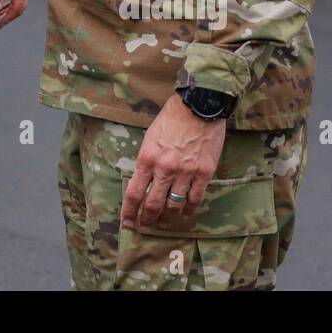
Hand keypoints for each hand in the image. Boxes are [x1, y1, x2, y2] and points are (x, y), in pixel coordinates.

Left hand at [120, 93, 225, 232]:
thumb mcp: (150, 137)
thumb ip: (147, 161)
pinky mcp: (204, 173)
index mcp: (147, 158)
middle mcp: (165, 168)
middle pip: (153, 205)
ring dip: (167, 218)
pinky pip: (194, 199)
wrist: (198, 105)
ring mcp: (186, 172)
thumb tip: (144, 181)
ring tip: (164, 222)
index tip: (127, 222)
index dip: (129, 212)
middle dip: (147, 220)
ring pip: (174, 206)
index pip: (134, 193)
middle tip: (145, 227)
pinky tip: (184, 212)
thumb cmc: (171, 118)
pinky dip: (188, 209)